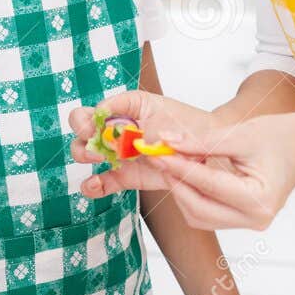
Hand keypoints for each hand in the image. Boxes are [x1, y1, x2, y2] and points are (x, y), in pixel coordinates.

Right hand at [70, 89, 225, 201]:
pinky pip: (103, 181)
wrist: (211, 153)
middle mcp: (117, 128)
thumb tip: (116, 130)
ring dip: (87, 157)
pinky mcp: (126, 175)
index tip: (97, 125)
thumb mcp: (166, 119)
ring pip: (87, 154)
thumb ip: (139, 125)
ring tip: (100, 160)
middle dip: (85, 138)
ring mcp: (119, 153)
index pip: (96, 109)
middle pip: (83, 130)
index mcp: (126, 107)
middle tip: (97, 145)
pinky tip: (94, 187)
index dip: (89, 118)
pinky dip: (94, 186)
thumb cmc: (191, 127)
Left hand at [149, 113, 294, 231]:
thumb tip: (166, 142)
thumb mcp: (239, 135)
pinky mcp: (242, 220)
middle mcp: (255, 219)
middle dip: (175, 183)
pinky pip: (208, 214)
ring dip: (181, 192)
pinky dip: (193, 196)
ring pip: (199, 216)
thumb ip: (201, 142)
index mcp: (258, 199)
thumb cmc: (280, 137)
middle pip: (199, 209)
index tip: (157, 151)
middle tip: (158, 157)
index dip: (178, 168)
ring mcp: (249, 223)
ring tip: (171, 163)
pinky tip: (185, 174)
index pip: (207, 185)